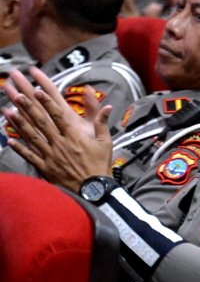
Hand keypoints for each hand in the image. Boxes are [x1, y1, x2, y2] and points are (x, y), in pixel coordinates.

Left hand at [3, 68, 113, 190]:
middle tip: (18, 95)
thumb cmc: (100, 166)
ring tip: (9, 112)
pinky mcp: (46, 168)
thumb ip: (102, 123)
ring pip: (32, 137)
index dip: (48, 102)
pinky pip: (30, 156)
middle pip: (42, 123)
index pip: (58, 116)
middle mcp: (60, 144)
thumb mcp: (105, 143)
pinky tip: (9, 140)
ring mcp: (51, 156)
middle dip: (29, 108)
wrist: (94, 190)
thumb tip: (108, 107)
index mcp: (74, 137)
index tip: (38, 91)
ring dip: (20, 124)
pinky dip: (20, 149)